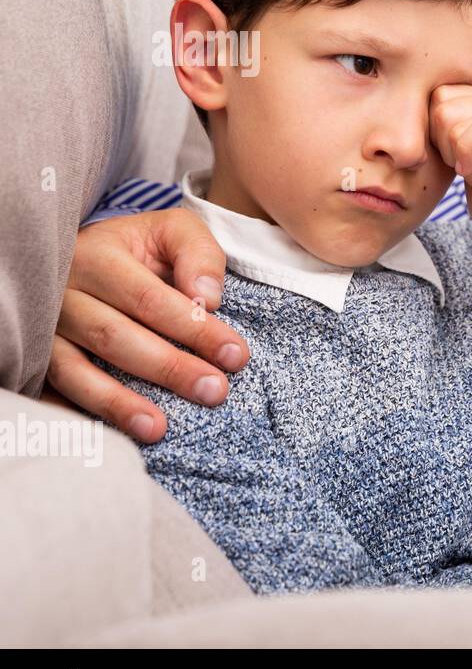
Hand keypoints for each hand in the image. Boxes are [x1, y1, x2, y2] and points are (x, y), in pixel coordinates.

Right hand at [46, 209, 249, 442]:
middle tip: (215, 391)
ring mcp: (45, 331)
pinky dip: (80, 415)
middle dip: (169, 368)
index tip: (236, 356)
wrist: (89, 254)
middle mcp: (62, 294)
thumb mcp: (174, 230)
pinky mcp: (38, 360)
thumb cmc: (141, 248)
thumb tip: (208, 300)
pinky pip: (53, 392)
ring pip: (75, 371)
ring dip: (118, 403)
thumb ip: (199, 255)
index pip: (150, 299)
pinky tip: (111, 438)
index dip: (193, 330)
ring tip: (159, 429)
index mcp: (97, 257)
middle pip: (115, 336)